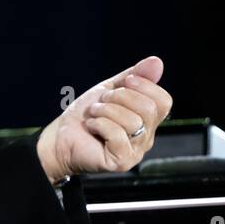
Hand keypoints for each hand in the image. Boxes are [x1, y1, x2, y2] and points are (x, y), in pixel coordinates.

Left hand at [37, 55, 172, 179]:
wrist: (61, 136)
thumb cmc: (87, 115)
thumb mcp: (110, 89)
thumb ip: (134, 76)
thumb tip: (156, 62)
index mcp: (148, 121)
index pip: (163, 101)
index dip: (145, 86)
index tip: (125, 81)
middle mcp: (146, 138)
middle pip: (148, 109)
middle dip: (121, 97)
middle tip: (102, 101)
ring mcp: (135, 152)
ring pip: (132, 121)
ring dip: (105, 111)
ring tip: (93, 114)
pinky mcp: (121, 162)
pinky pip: (117, 135)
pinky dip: (99, 124)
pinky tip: (91, 127)